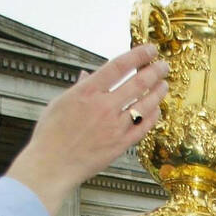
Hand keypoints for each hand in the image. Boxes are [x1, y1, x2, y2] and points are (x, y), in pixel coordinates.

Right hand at [6, 46, 169, 215]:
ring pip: (145, 105)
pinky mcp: (120, 145)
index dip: (138, 55)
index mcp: (87, 92)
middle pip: (138, 83)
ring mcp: (114, 126)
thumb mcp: (60, 103)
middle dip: (155, 71)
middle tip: (164, 66)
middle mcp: (103, 107)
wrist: (52, 166)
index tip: (150, 49)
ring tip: (164, 84)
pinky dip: (153, 116)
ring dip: (158, 92)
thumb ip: (79, 88)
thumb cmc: (51, 135)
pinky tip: (156, 109)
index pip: (118, 66)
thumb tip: (87, 74)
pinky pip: (143, 127)